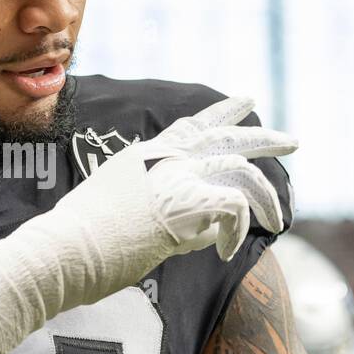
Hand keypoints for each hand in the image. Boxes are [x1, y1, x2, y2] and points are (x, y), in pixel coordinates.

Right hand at [0, 95, 296, 353]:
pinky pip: (234, 208)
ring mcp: (175, 177)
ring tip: (279, 219)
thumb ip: (165, 214)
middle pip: (225, 137)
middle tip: (293, 140)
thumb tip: (201, 228)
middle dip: (264, 138)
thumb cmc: (78, 246)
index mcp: (144, 155)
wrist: (61, 251)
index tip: (246, 101)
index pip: (190, 125)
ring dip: (266, 197)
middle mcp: (163, 158)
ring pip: (242, 171)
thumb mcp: (122, 216)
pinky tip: (227, 252)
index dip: (222, 112)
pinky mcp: (186, 202)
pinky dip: (238, 231)